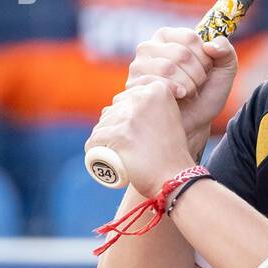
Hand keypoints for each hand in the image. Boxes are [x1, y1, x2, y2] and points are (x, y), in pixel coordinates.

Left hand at [84, 81, 196, 198]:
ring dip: (105, 137)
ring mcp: (130, 116)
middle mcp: (144, 97)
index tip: (135, 127)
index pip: (128, 93)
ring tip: (117, 152)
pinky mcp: (119, 134)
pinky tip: (97, 155)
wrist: (174, 177)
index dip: (128, 112)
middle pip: (114, 108)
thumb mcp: (171, 117)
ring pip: (103, 124)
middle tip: (128, 143)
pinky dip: (93, 149)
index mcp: (159, 90)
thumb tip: (132, 93)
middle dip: (115, 124)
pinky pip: (95, 139)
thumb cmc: (172, 153)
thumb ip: (157, 103)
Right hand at [127, 26, 236, 158]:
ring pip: (168, 67)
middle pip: (181, 53)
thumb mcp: (224, 72)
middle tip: (196, 85)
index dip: (205, 58)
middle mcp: (149, 47)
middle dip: (198, 75)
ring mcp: (138, 66)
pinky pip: (156, 84)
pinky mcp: (133, 85)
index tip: (205, 69)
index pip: (191, 38)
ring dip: (187, 86)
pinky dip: (174, 94)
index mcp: (169, 37)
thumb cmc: (205, 95)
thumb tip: (211, 45)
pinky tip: (176, 98)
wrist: (193, 124)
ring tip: (187, 93)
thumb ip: (226, 52)